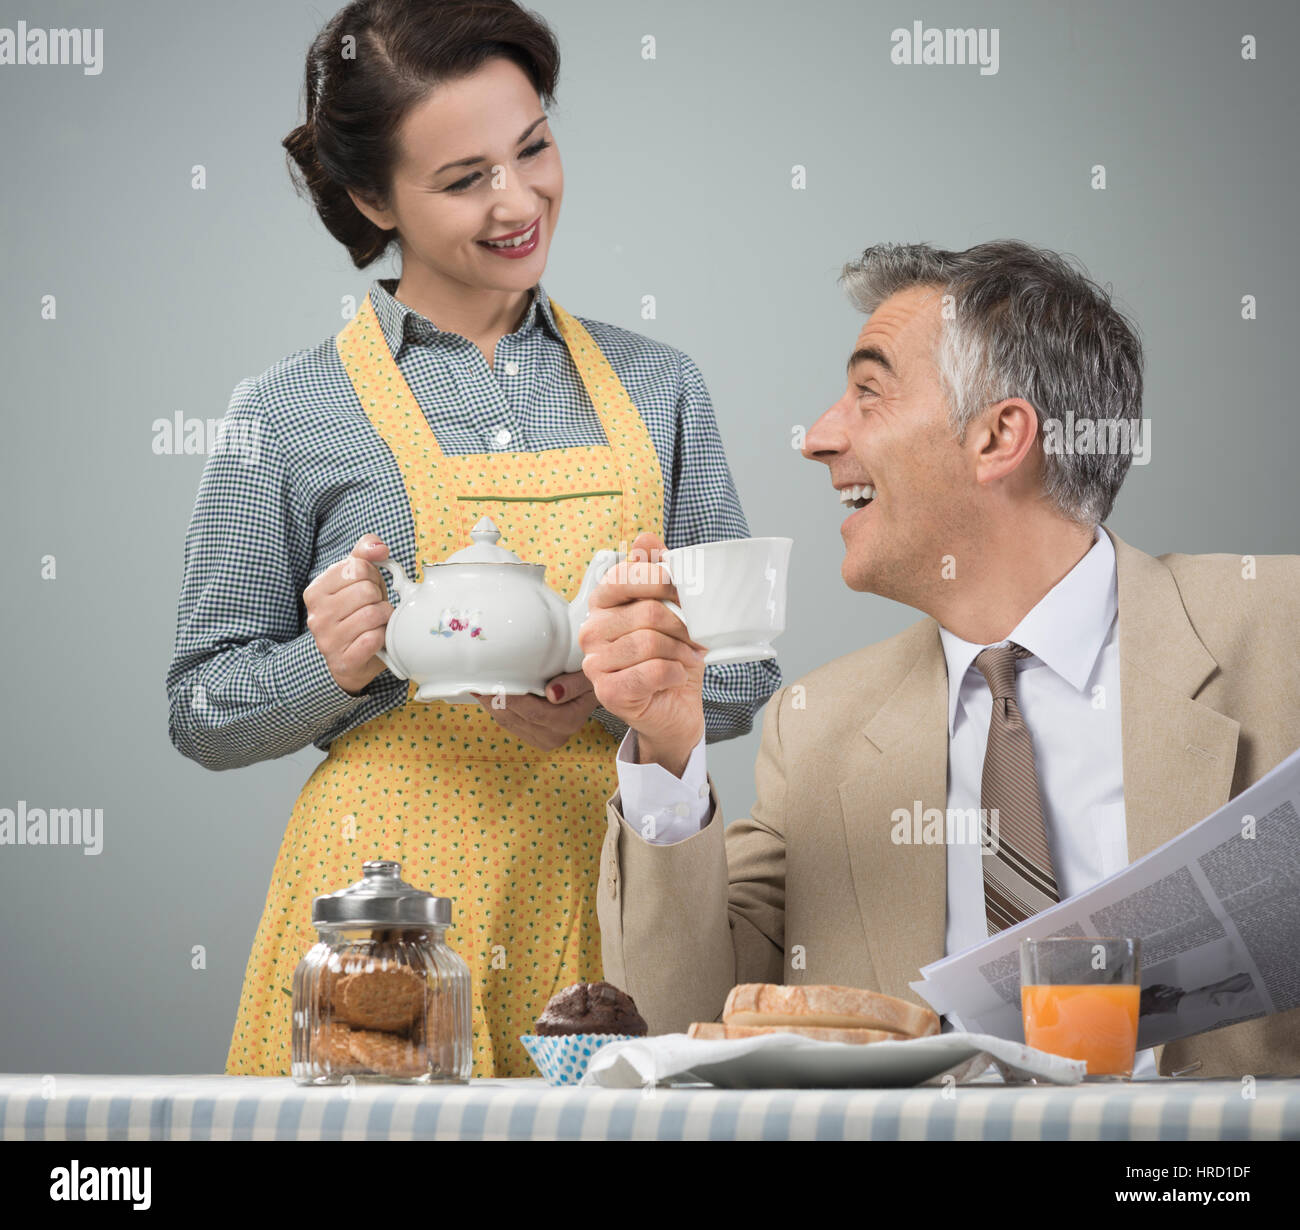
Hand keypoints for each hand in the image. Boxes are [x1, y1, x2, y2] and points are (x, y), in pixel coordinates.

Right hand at [304, 533, 393, 694]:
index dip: (372, 576)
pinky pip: (374, 639)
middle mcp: (316, 616)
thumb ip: (364, 553)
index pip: (357, 568)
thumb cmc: (354, 613)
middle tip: (373, 608)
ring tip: (377, 623)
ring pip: (373, 614)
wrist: (350, 659)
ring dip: (384, 618)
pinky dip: (383, 638)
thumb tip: (380, 548)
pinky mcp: (343, 661)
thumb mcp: (356, 579)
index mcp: (315, 591)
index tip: (367, 588)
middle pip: (367, 591)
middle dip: (379, 598)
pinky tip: (377, 640)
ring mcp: (327, 640)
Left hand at [470, 670, 598, 752]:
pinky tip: (488, 695)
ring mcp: (544, 739)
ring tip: (477, 685)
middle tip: (476, 680)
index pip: (532, 712)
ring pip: (508, 722)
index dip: (509, 698)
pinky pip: (509, 723)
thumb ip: (574, 684)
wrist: (593, 692)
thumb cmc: (590, 681)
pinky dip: (496, 708)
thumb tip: (553, 693)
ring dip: (491, 704)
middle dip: (493, 700)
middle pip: (514, 718)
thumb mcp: (588, 677)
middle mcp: (555, 736)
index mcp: (568, 722)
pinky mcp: (534, 737)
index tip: (492, 682)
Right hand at [578, 531, 707, 775]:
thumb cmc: (671, 655)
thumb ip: (658, 570)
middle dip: (683, 624)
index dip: (663, 581)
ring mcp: (594, 663)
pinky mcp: (607, 693)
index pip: (625, 576)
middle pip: (647, 612)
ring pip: (650, 642)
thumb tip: (646, 536)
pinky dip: (675, 671)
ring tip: (690, 656)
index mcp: (602, 603)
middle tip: (697, 635)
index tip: (687, 594)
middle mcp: (590, 631)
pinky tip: (677, 674)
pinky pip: (652, 670)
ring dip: (682, 650)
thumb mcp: (671, 608)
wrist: (675, 708)